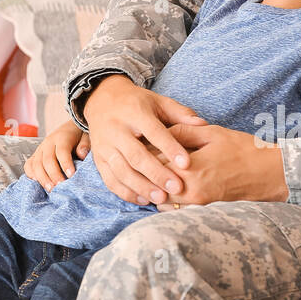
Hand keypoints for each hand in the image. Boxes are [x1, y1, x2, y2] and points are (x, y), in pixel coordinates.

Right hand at [24, 120, 89, 191]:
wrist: (70, 129)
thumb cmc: (79, 136)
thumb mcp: (86, 137)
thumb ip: (85, 145)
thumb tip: (82, 154)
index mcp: (62, 137)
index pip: (62, 151)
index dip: (65, 164)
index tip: (71, 176)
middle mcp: (48, 143)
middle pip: (47, 160)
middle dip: (53, 175)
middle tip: (60, 186)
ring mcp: (40, 149)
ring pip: (36, 164)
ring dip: (42, 178)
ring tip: (50, 189)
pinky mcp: (35, 156)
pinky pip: (29, 165)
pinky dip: (31, 174)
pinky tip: (38, 183)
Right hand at [81, 74, 208, 205]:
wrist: (101, 100)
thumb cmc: (136, 103)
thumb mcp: (158, 101)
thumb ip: (180, 113)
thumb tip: (202, 123)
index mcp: (134, 113)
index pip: (154, 132)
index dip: (170, 148)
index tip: (187, 163)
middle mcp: (116, 129)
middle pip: (136, 155)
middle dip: (156, 173)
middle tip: (177, 187)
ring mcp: (105, 146)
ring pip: (122, 170)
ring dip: (141, 186)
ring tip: (161, 198)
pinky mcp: (98, 159)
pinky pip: (110, 180)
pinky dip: (126, 192)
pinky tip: (143, 199)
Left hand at [152, 123, 288, 209]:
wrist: (270, 174)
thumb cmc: (243, 150)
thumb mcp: (211, 133)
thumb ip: (182, 132)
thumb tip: (160, 133)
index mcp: (191, 169)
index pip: (153, 162)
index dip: (144, 151)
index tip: (140, 142)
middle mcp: (191, 191)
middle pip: (154, 183)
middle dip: (146, 170)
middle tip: (141, 156)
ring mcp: (198, 205)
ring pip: (162, 200)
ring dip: (156, 187)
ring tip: (155, 171)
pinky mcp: (203, 211)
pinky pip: (175, 209)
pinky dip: (168, 199)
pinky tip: (169, 184)